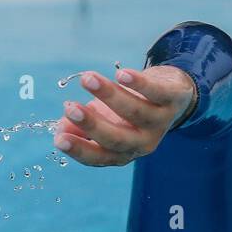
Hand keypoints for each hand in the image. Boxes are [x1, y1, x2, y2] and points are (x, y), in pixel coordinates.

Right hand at [52, 65, 196, 166]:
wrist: (171, 93)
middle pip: (118, 139)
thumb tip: (60, 129)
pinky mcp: (172, 100)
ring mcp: (160, 122)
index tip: (59, 139)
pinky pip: (156, 93)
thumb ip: (81, 127)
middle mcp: (143, 142)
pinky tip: (122, 74)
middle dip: (93, 124)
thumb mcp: (104, 119)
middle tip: (70, 108)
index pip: (100, 156)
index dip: (80, 150)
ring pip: (135, 112)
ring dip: (110, 95)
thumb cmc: (129, 110)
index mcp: (123, 152)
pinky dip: (139, 84)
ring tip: (88, 79)